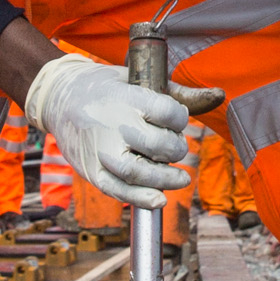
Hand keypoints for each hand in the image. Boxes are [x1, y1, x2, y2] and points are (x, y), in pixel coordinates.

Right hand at [20, 53, 223, 207]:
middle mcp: (112, 124)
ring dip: (166, 180)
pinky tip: (159, 200)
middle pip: (158, 145)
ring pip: (139, 173)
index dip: (181, 119)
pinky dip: (141, 200)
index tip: (178, 121)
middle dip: (176, 150)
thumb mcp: (138, 80)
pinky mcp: (90, 170)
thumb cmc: (106, 88)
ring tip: (180, 179)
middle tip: (175, 148)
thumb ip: (178, 93)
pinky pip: (117, 191)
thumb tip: (220, 96)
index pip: (168, 113)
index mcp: (125, 97)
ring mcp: (99, 150)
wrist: (59, 98)